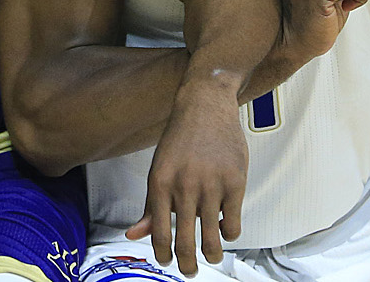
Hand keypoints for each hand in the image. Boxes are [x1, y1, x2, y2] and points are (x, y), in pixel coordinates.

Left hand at [126, 79, 244, 276]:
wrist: (205, 105)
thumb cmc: (180, 138)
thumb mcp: (158, 169)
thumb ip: (150, 205)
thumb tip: (134, 234)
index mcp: (160, 183)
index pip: (159, 233)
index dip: (163, 255)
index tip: (167, 262)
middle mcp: (185, 186)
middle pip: (185, 242)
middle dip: (187, 264)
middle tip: (189, 271)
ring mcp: (212, 185)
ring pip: (212, 238)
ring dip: (211, 255)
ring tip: (212, 257)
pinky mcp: (235, 182)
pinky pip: (233, 222)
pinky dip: (229, 233)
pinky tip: (225, 229)